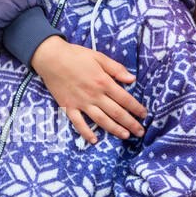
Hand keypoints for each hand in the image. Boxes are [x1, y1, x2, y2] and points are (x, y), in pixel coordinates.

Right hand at [31, 37, 145, 142]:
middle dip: (130, 123)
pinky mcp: (68, 107)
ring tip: (125, 136)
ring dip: (114, 129)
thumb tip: (132, 79)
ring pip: (101, 119)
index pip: (125, 99)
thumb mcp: (100, 57)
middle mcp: (94, 95)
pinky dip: (85, 132)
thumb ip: (116, 69)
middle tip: (140, 132)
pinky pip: (78, 123)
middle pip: (116, 112)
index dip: (136, 108)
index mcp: (104, 82)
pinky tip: (94, 140)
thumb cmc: (77, 56)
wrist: (51, 58)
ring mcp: (80, 102)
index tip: (144, 115)